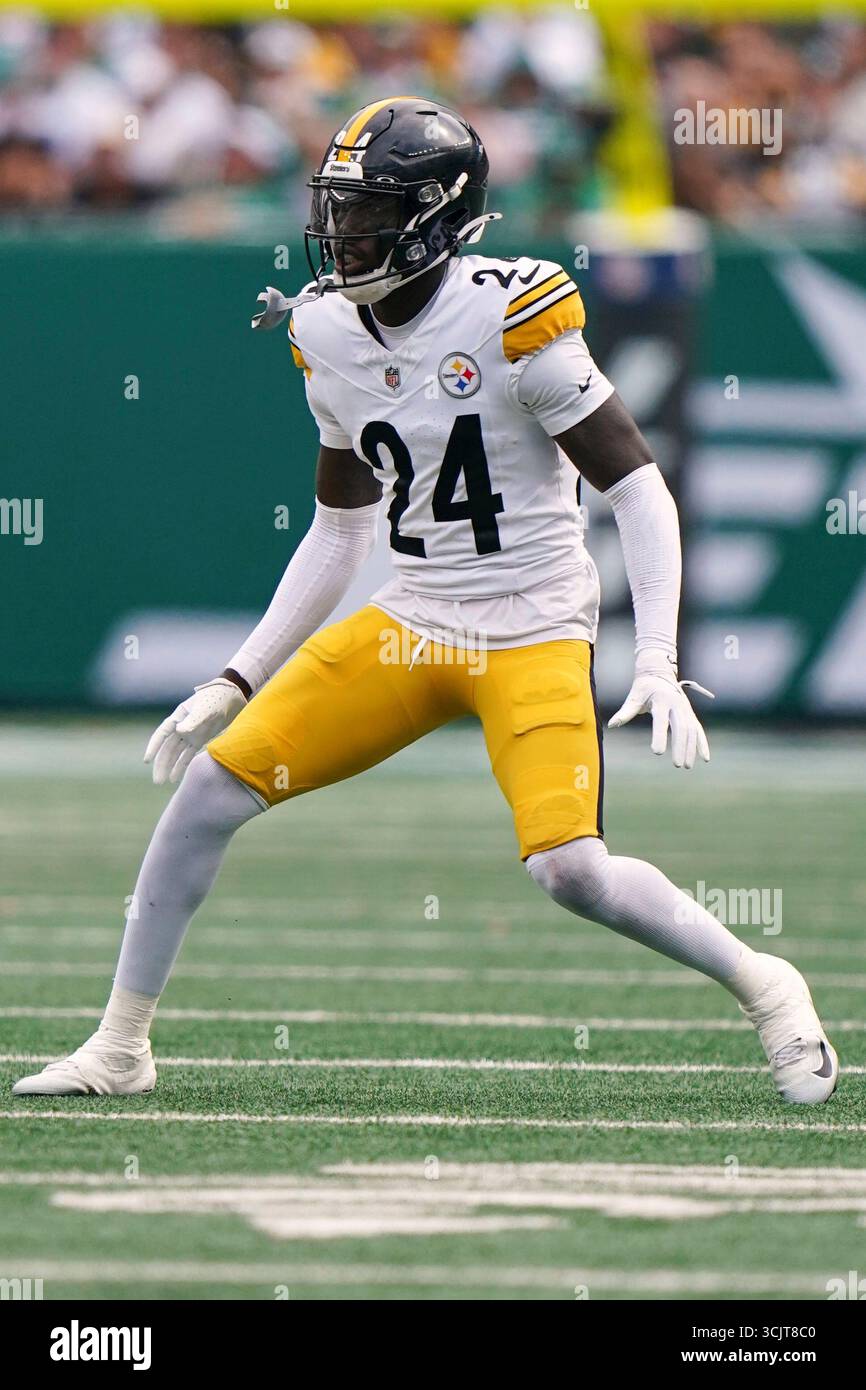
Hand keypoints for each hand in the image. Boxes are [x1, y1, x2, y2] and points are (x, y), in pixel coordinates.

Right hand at [144, 678, 245, 785]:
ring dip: (168, 767)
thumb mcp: (205, 709)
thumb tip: (180, 731)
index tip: (147, 760)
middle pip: (167, 749)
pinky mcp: (199, 740)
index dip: (154, 747)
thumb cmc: (215, 699)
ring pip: (175, 754)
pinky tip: (175, 778)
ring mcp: (190, 735)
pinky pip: (187, 756)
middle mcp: (181, 728)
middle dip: (161, 764)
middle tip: (157, 781)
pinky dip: (181, 766)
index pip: (162, 734)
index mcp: (178, 718)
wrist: (231, 697)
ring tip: (162, 782)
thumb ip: (193, 720)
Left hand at [609, 651, 711, 769]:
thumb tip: (611, 725)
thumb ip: (625, 712)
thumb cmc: (644, 687)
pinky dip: (702, 743)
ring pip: (691, 730)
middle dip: (680, 747)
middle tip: (677, 765)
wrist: (659, 672)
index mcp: (661, 700)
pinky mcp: (690, 713)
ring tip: (687, 766)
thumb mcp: (634, 696)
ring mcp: (686, 709)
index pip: (661, 720)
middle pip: (681, 727)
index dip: (659, 736)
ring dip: (691, 748)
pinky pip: (698, 729)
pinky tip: (705, 758)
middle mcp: (676, 704)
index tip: (657, 752)